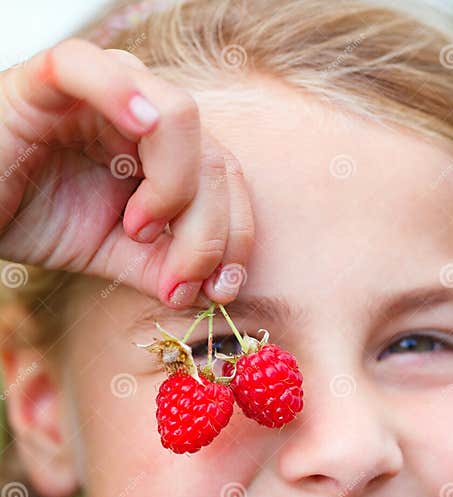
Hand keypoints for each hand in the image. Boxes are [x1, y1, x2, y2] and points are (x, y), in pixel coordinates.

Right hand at [0, 38, 253, 305]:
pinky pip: (92, 68)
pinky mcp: (47, 80)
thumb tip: (217, 290)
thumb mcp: (114, 255)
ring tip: (136, 230)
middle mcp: (144, 113)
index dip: (236, 236)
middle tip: (177, 278)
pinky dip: (122, 93)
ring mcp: (102, 91)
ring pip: (177, 118)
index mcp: (164, 150)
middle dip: (208, 232)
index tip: (221, 289)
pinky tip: (138, 126)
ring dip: (174, 187)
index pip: (228, 180)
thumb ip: (165, 267)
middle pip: (214, 158)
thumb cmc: (36, 220)